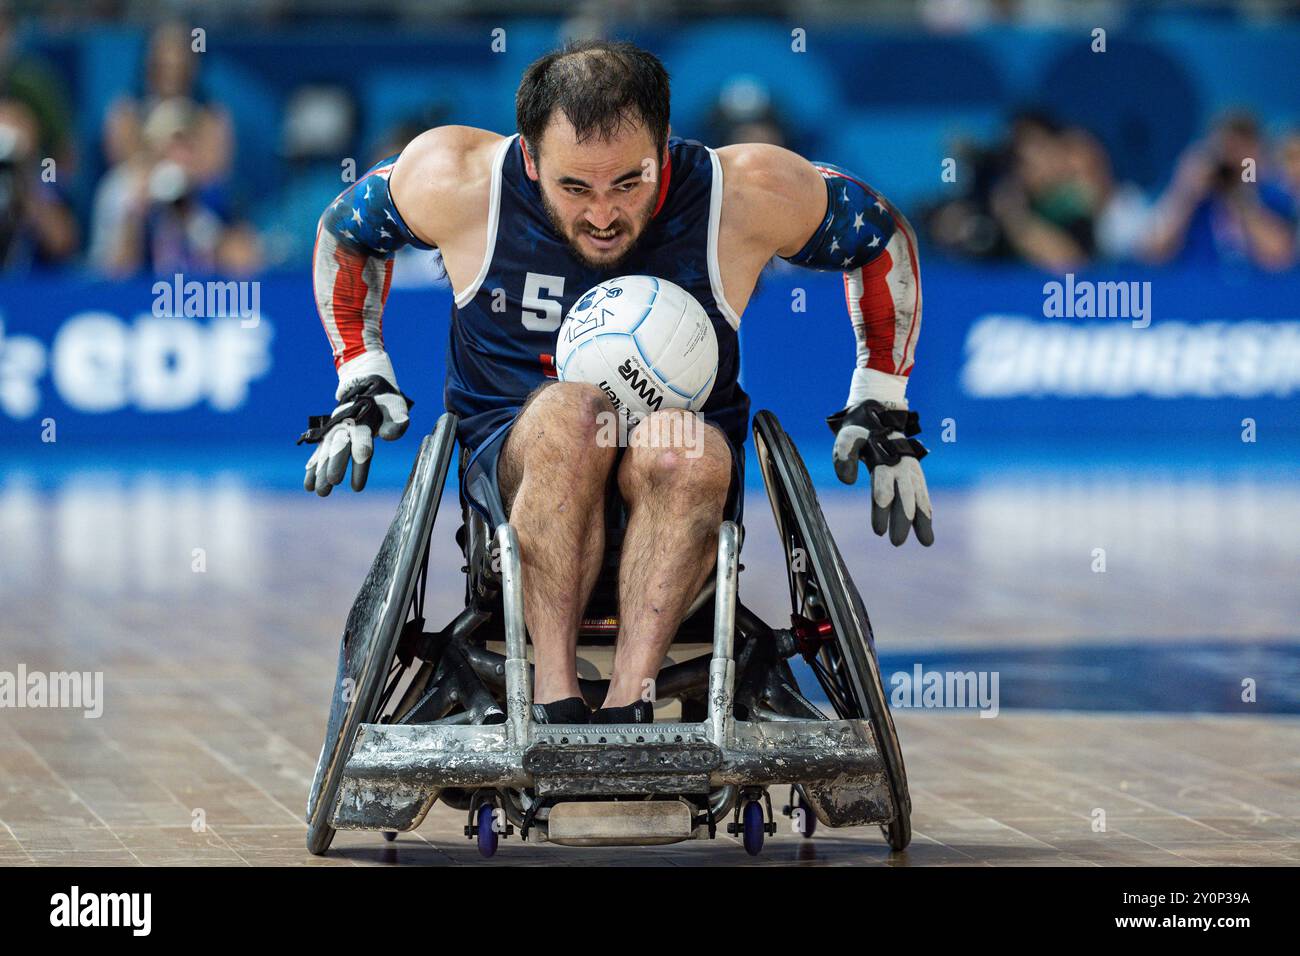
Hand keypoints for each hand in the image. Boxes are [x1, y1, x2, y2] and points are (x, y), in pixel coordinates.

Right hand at [300, 372, 411, 495]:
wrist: (367, 388)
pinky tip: (308, 484)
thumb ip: (396, 421)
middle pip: (339, 446)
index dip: (359, 459)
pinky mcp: (330, 436)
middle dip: (335, 464)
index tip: (358, 483)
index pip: (362, 439)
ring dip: (321, 471)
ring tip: (319, 492)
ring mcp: (336, 430)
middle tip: (332, 483)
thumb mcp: (396, 407)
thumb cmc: (385, 403)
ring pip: (327, 451)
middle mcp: (346, 425)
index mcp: (364, 419)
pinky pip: (319, 452)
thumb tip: (388, 436)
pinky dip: (313, 468)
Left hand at [828, 400, 933, 546]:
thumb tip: (848, 481)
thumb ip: (844, 457)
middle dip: (902, 520)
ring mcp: (911, 470)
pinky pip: (923, 495)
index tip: (878, 531)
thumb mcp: (846, 438)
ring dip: (922, 520)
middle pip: (904, 496)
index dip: (881, 509)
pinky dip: (926, 512)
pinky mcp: (915, 474)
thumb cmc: (858, 431)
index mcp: (884, 458)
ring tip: (926, 542)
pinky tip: (927, 531)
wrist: (877, 414)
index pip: (883, 487)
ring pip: (919, 497)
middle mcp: (901, 465)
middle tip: (897, 542)